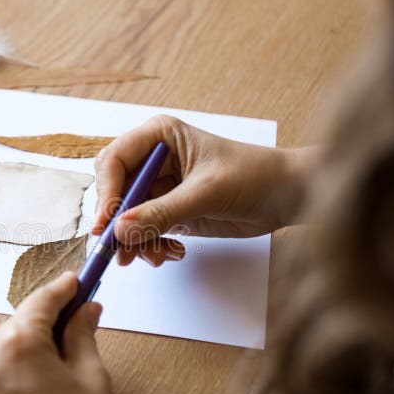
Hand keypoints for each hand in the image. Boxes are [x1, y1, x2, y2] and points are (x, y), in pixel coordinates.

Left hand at [0, 272, 116, 393]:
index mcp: (18, 345)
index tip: (80, 281)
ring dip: (34, 339)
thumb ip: (84, 335)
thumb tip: (87, 310)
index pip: (42, 301)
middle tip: (81, 313)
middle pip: (22, 321)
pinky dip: (19, 361)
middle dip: (51, 315)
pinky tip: (44, 371)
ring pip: (8, 343)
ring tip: (66, 348)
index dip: (65, 288)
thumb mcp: (92, 378)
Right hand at [92, 115, 313, 265]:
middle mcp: (153, 159)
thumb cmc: (254, 177)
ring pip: (125, 217)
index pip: (114, 162)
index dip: (106, 194)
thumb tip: (120, 231)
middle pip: (114, 191)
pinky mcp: (168, 211)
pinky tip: (171, 252)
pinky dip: (149, 246)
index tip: (106, 226)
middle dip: (118, 223)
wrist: (287, 197)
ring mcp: (159, 187)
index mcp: (159, 136)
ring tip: (156, 256)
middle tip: (121, 251)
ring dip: (134, 241)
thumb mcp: (206, 194)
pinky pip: (143, 231)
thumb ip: (161, 213)